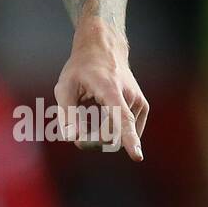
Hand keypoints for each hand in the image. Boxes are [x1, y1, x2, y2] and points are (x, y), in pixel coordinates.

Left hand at [54, 22, 148, 161]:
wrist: (104, 50)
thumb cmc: (81, 69)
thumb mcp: (64, 87)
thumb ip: (67, 114)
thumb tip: (73, 139)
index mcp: (110, 90)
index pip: (121, 119)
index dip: (129, 139)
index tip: (137, 157)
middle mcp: (130, 97)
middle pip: (113, 135)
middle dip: (93, 140)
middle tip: (76, 132)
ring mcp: (139, 103)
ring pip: (119, 136)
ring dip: (101, 134)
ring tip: (89, 111)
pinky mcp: (142, 108)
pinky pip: (125, 131)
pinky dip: (111, 129)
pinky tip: (102, 111)